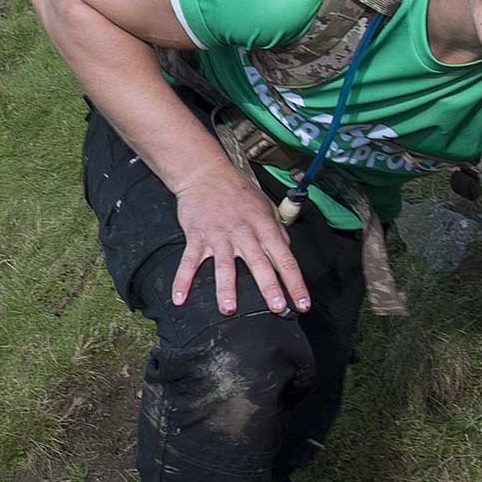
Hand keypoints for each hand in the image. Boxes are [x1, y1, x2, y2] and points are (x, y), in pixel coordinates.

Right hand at [169, 174, 311, 314]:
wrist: (206, 173)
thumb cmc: (238, 190)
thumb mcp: (266, 206)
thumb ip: (278, 231)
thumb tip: (287, 253)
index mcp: (264, 226)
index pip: (285, 257)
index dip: (295, 282)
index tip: (301, 303)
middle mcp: (243, 233)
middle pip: (259, 262)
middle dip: (268, 286)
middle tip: (275, 307)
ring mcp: (219, 235)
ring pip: (224, 265)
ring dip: (225, 288)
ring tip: (228, 309)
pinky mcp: (197, 236)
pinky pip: (189, 261)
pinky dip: (182, 280)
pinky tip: (179, 298)